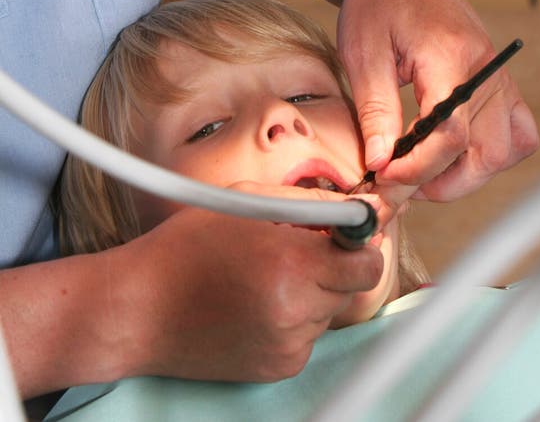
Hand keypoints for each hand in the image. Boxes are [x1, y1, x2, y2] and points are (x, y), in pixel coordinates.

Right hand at [118, 202, 382, 382]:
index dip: (361, 245)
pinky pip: (309, 335)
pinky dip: (294, 317)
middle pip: (351, 285)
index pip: (367, 263)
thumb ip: (313, 203)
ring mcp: (288, 345)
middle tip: (294, 248)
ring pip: (329, 310)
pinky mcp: (278, 368)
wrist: (141, 308)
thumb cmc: (188, 246)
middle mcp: (295, 311)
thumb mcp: (249, 200)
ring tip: (264, 275)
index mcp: (291, 264)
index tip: (345, 234)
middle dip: (333, 264)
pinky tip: (256, 301)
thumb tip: (360, 210)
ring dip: (312, 291)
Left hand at [337, 0, 538, 201]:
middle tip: (399, 181)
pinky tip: (451, 153)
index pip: (450, 132)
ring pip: (506, 150)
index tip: (382, 174)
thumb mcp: (361, 48)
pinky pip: (517, 133)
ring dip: (467, 175)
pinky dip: (491, 154)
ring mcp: (499, 76)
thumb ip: (374, 108)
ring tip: (422, 171)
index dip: (416, 166)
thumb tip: (381, 162)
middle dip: (441, 181)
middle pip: (486, 151)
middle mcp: (486, 68)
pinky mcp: (501, 82)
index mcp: (449, 54)